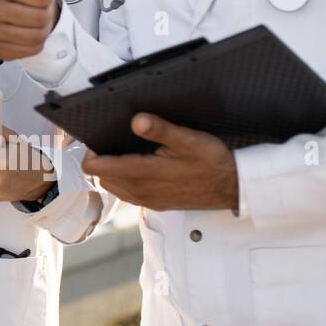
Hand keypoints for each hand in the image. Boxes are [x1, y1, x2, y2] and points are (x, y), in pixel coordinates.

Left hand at [81, 114, 237, 210]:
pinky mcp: (157, 204)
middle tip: (110, 141)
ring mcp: (148, 200)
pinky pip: (128, 194)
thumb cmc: (213, 162)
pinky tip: (138, 166)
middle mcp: (141, 191)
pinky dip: (124, 181)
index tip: (99, 138)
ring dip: (111, 171)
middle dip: (99, 159)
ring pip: (113, 187)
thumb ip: (160, 130)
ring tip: (122, 152)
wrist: (234, 188)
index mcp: (142, 174)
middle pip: (100, 177)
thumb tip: (136, 120)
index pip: (95, 168)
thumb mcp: (188, 139)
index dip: (91, 151)